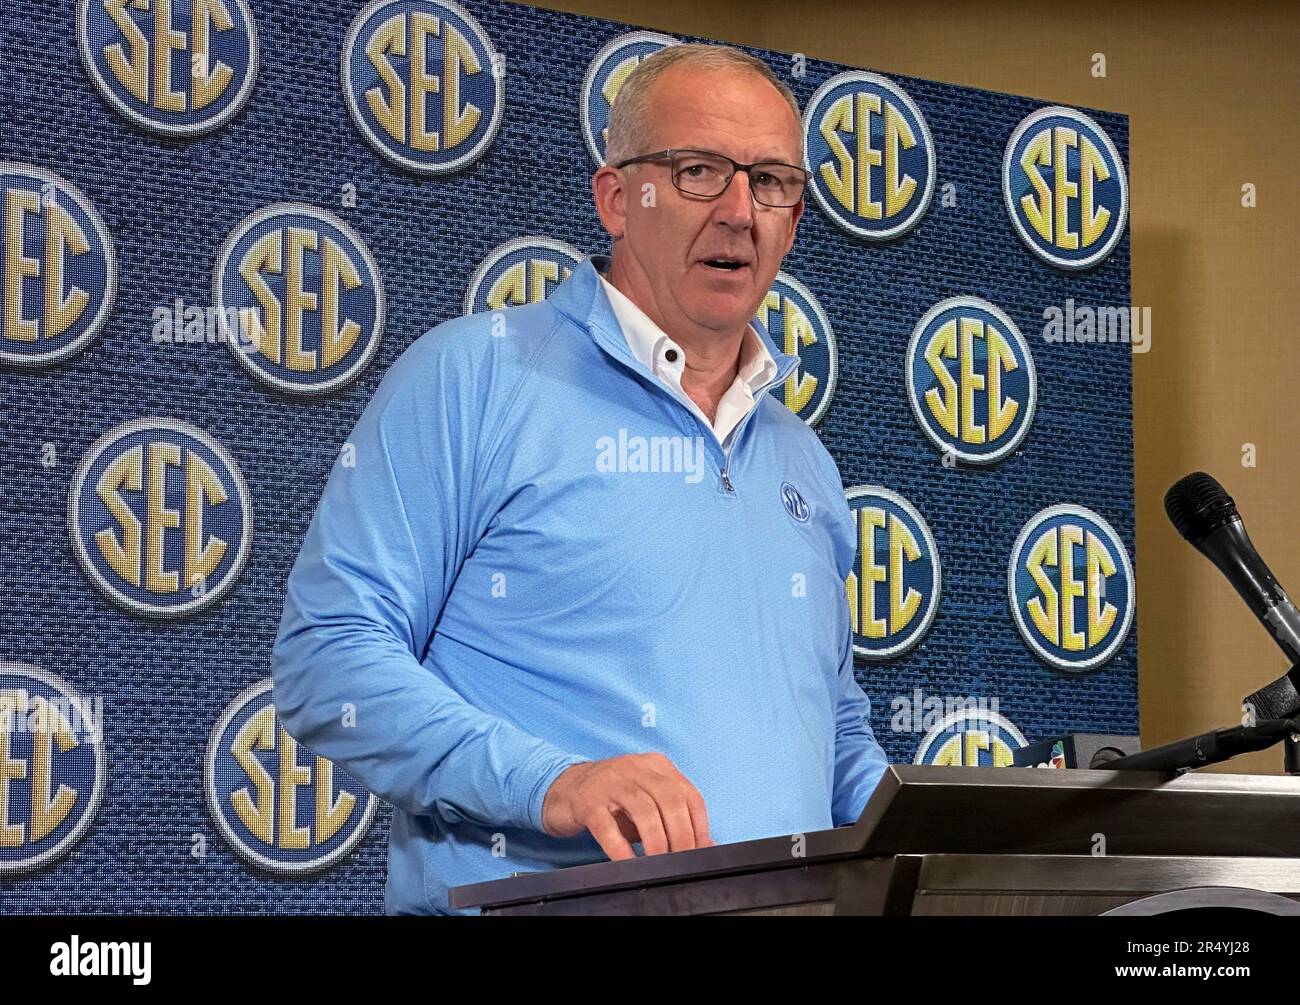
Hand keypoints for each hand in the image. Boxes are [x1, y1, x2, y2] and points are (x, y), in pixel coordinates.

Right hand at [541, 752, 713, 859]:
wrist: (563, 789)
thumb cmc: (611, 799)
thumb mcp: (645, 801)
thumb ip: (672, 816)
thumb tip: (704, 844)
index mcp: (655, 765)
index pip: (689, 793)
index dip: (699, 825)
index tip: (701, 849)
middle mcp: (634, 767)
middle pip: (670, 801)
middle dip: (681, 835)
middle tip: (682, 859)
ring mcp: (610, 782)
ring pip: (643, 810)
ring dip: (656, 841)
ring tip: (659, 861)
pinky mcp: (587, 801)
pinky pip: (608, 827)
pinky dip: (621, 848)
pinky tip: (629, 862)